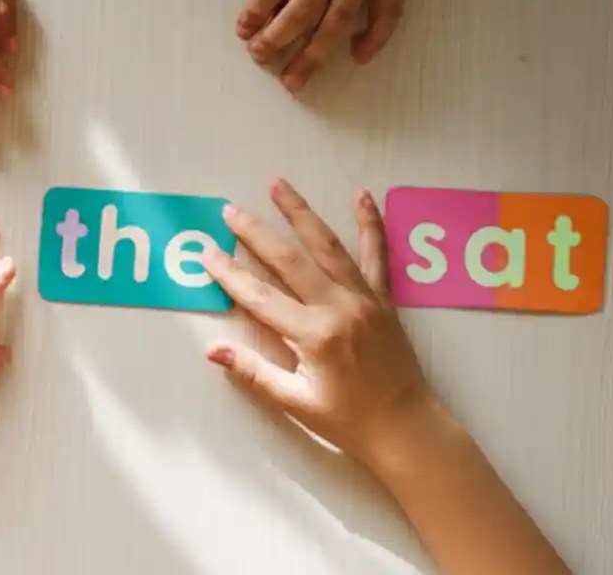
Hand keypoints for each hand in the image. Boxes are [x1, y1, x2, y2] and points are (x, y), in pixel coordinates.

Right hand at [201, 179, 431, 462]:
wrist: (406, 428)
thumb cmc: (349, 421)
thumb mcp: (296, 403)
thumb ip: (254, 373)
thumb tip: (212, 351)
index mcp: (313, 336)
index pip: (259, 297)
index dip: (228, 274)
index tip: (206, 253)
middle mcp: (338, 308)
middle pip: (289, 260)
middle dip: (256, 232)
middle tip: (230, 210)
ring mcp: (364, 299)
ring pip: (328, 246)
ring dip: (301, 213)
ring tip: (278, 184)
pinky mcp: (384, 299)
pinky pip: (377, 254)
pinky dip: (370, 224)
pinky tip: (363, 196)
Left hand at [238, 0, 440, 92]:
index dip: (255, 14)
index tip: (243, 33)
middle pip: (303, 12)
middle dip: (277, 41)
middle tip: (261, 61)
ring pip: (340, 21)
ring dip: (315, 55)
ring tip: (296, 81)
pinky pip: (389, 11)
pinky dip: (376, 37)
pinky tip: (358, 56)